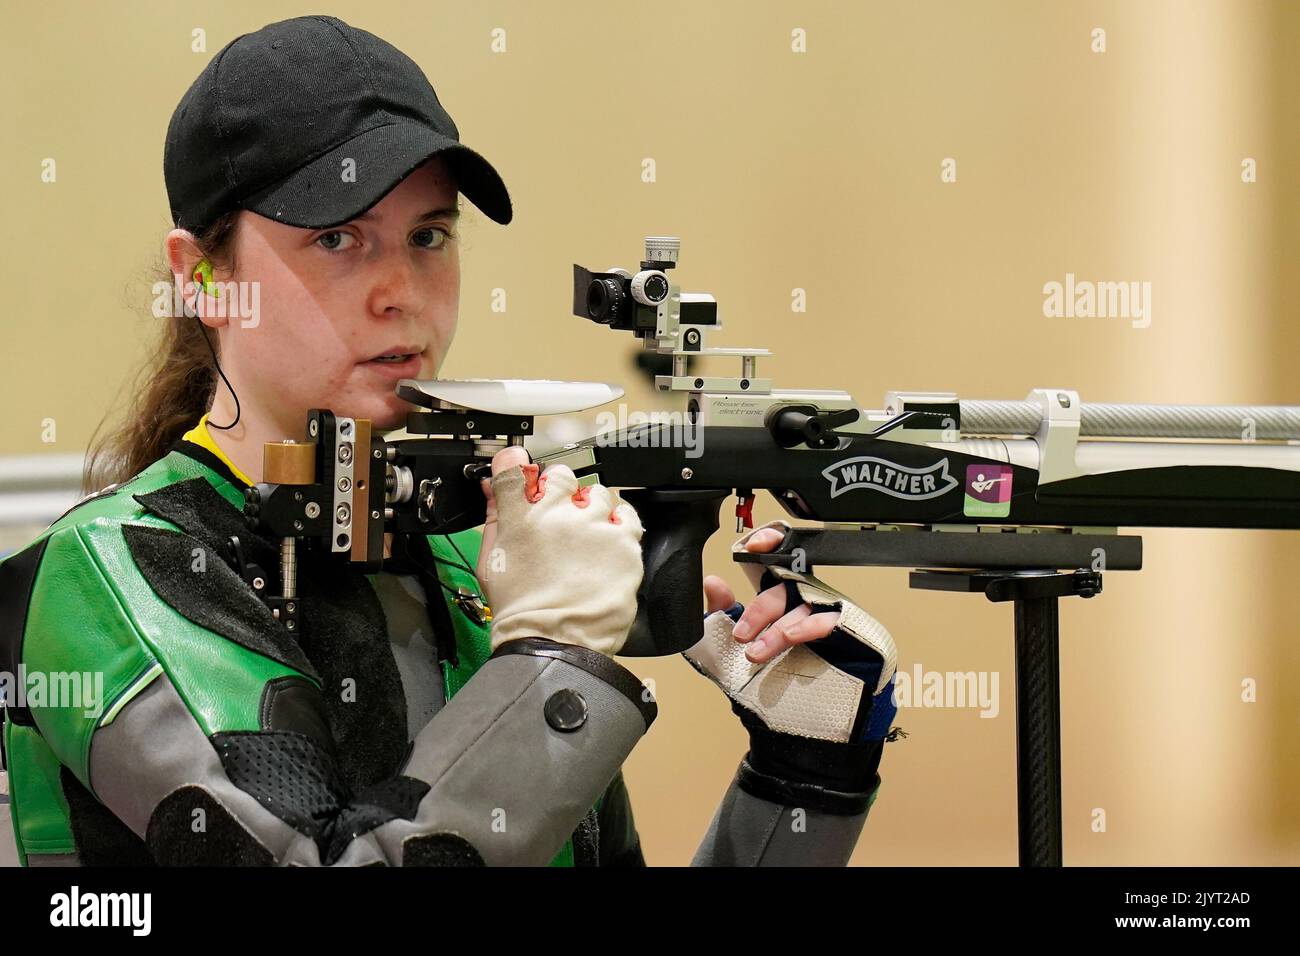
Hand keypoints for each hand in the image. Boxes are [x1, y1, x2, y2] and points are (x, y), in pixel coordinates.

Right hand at [477, 447, 643, 654]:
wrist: (554, 645)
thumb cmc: (521, 610)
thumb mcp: (491, 561)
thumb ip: (494, 517)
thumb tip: (494, 489)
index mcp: (519, 517)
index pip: (515, 468)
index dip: (519, 468)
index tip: (524, 477)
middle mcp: (557, 515)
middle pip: (560, 477)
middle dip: (558, 494)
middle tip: (559, 522)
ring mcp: (593, 526)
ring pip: (596, 494)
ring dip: (591, 510)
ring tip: (586, 539)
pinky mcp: (623, 542)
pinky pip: (626, 514)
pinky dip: (618, 524)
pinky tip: (607, 542)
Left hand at [689, 520, 898, 752]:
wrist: (805, 738)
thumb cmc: (776, 695)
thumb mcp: (734, 657)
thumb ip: (721, 621)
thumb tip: (710, 584)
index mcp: (780, 603)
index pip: (777, 562)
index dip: (769, 543)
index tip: (752, 543)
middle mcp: (807, 604)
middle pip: (785, 584)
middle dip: (758, 609)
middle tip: (740, 635)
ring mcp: (831, 616)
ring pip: (803, 602)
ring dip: (776, 627)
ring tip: (756, 654)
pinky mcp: (852, 634)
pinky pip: (829, 620)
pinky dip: (806, 628)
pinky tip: (791, 640)